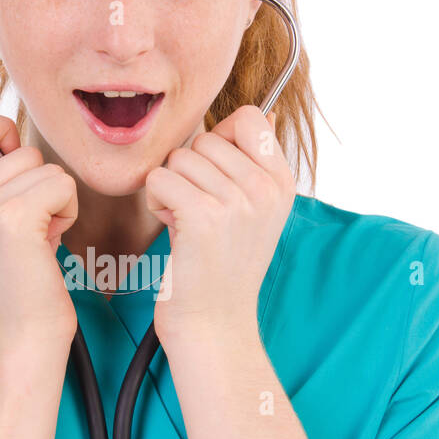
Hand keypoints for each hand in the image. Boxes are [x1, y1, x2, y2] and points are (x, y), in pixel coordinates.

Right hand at [0, 111, 78, 351]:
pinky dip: (69, 211)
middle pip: (19, 146)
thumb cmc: (18, 279)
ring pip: (45, 167)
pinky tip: (51, 242)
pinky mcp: (15, 219)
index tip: (14, 162)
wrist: (21, 334)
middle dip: (39, 180)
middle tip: (31, 224)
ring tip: (40, 238)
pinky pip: (62, 184)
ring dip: (56, 200)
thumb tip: (12, 134)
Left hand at [145, 105, 295, 345]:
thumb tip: (261, 115)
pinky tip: (172, 228)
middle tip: (198, 210)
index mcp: (282, 183)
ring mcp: (238, 202)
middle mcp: (266, 189)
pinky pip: (160, 179)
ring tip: (186, 222)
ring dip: (171, 188)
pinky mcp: (204, 216)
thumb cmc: (221, 265)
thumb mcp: (254, 211)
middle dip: (190, 170)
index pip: (249, 118)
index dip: (220, 138)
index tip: (214, 174)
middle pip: (206, 139)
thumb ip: (252, 165)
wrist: (214, 323)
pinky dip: (156, 202)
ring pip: (179, 158)